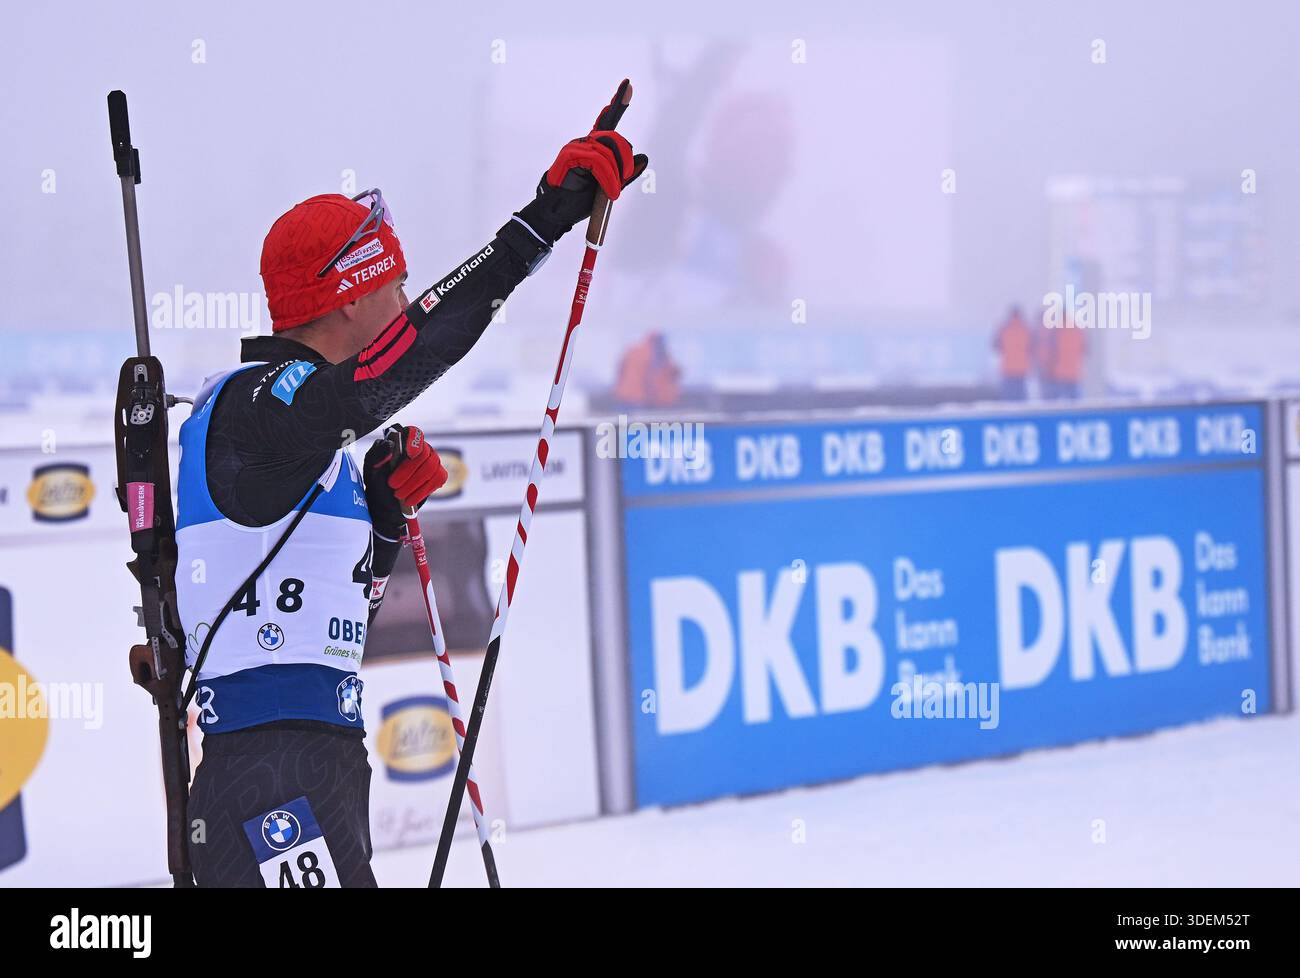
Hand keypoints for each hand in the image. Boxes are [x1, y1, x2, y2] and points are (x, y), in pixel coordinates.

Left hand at [363, 424, 447, 536]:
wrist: (385, 503)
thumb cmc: (377, 482)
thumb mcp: (370, 468)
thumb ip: (377, 454)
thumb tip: (390, 445)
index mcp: (403, 441)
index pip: (414, 433)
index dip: (413, 441)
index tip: (408, 454)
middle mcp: (420, 447)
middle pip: (423, 454)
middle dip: (408, 472)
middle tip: (393, 485)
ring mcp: (432, 460)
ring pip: (431, 468)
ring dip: (413, 484)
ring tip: (399, 495)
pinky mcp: (438, 475)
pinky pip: (438, 479)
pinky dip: (422, 491)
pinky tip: (411, 499)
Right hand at [515, 79, 647, 244]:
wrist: (558, 213)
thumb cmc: (580, 201)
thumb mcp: (610, 187)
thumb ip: (626, 174)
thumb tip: (644, 157)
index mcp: (594, 147)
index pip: (608, 121)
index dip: (618, 103)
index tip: (628, 84)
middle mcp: (585, 142)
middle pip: (616, 139)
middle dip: (624, 162)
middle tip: (620, 184)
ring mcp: (576, 146)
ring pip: (609, 150)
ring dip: (616, 174)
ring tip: (612, 191)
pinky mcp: (570, 154)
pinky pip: (599, 161)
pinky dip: (608, 178)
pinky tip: (609, 191)